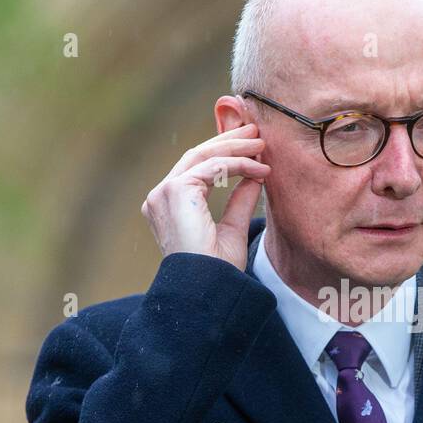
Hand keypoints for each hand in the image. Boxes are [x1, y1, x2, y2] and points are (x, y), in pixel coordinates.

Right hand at [141, 123, 270, 270]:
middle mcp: (160, 196)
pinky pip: (212, 168)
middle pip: (196, 156)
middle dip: (228, 142)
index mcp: (168, 205)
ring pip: (204, 156)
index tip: (251, 149)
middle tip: (256, 132)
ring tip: (261, 144)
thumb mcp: (232, 229)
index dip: (223, 154)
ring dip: (236, 148)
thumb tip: (255, 177)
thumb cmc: (217, 271)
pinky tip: (260, 169)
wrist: (206, 290)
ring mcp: (164, 192)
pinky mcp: (175, 191)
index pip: (195, 169)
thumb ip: (239, 201)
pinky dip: (238, 165)